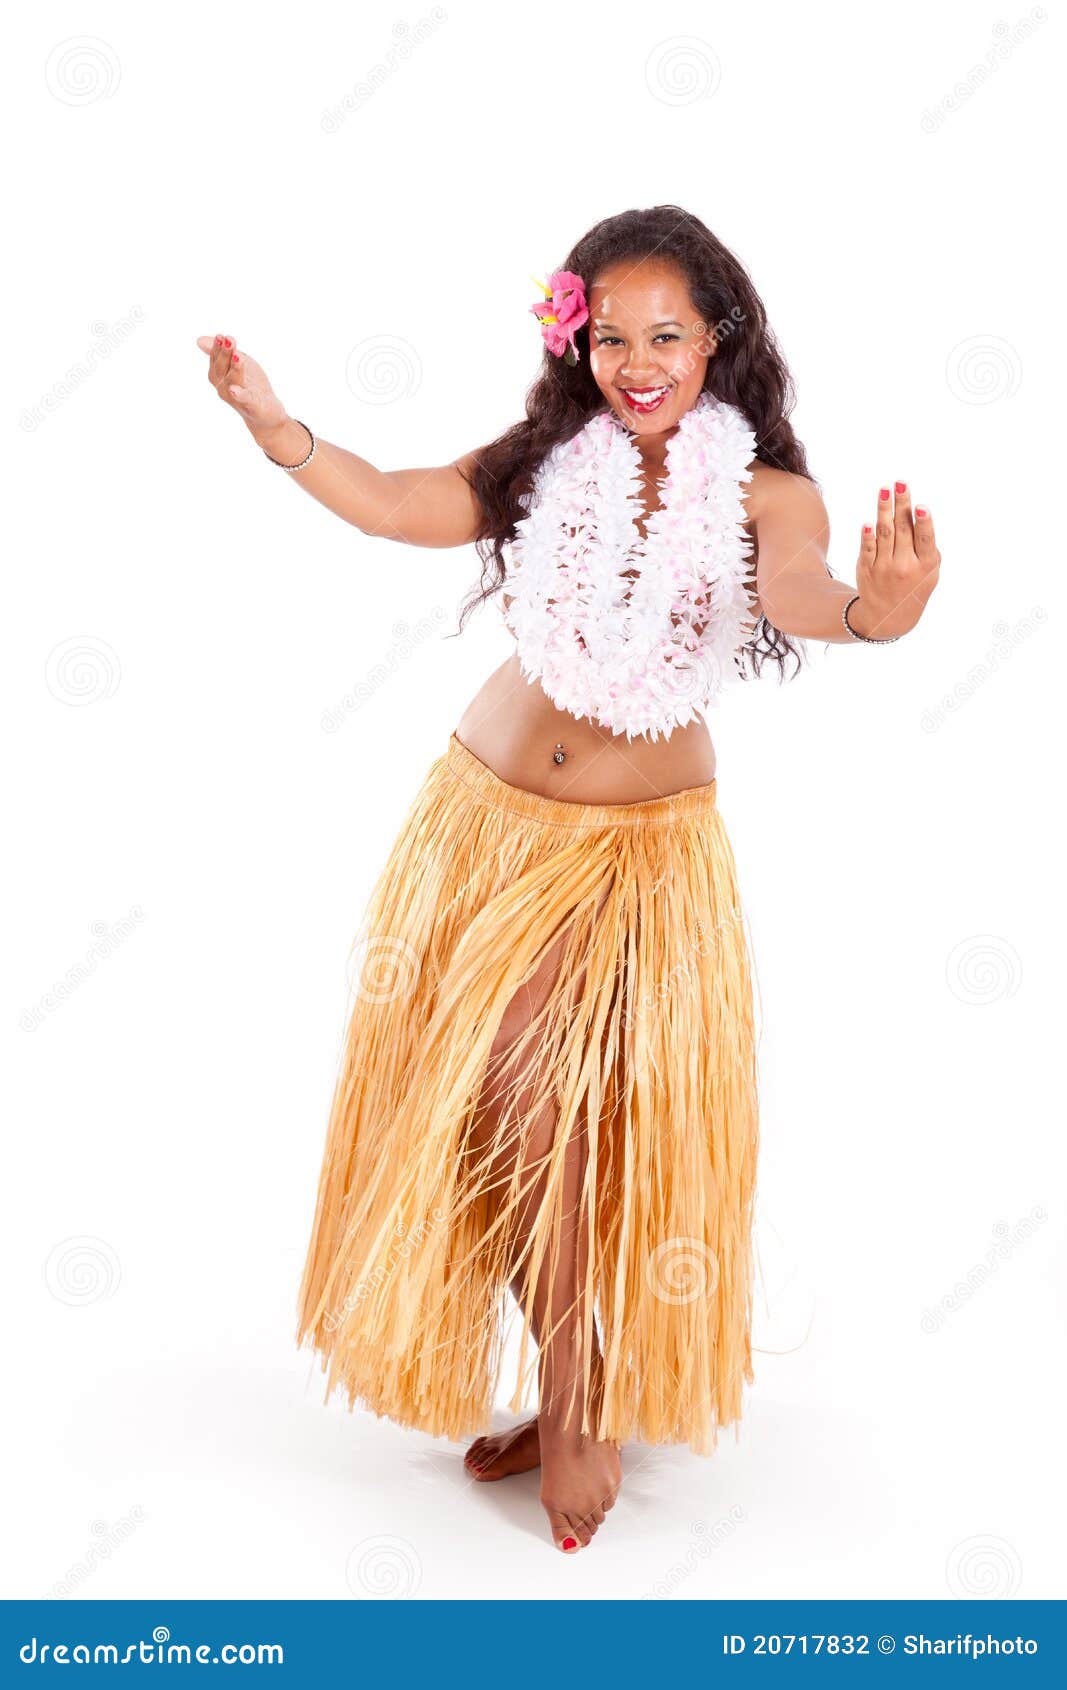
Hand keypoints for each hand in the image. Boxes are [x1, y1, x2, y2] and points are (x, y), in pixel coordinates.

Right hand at [196, 332, 289, 445]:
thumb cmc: (251, 387)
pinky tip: (235, 389)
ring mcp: (235, 399)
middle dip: (225, 354)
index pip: (216, 359)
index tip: (221, 335)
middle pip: (221, 369)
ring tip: (238, 356)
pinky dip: (239, 395)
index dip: (217, 347)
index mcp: (220, 376)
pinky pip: (244, 400)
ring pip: (231, 383)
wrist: (267, 414)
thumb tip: (199, 340)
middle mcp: (223, 388)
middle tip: (230, 340)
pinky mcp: (251, 407)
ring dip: (234, 369)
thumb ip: (224, 353)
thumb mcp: (239, 365)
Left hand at [850, 482, 940, 639]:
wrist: (888, 617)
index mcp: (926, 565)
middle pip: (903, 530)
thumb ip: (926, 545)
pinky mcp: (867, 569)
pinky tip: (868, 522)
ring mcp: (884, 568)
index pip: (925, 540)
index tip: (921, 506)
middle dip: (902, 504)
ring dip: (883, 510)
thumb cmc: (914, 585)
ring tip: (884, 490)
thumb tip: (918, 512)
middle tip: (900, 483)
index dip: (924, 523)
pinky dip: (867, 536)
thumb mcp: (929, 571)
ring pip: (884, 534)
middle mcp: (905, 566)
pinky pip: (867, 549)